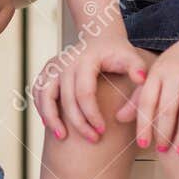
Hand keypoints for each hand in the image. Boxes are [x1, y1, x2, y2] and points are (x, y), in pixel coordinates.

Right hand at [32, 32, 147, 142]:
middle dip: (78, 123)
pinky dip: (41, 107)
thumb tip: (140, 80)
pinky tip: (49, 123)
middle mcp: (66, 62)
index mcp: (86, 60)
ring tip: (62, 136)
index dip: (92, 114)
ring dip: (51, 117)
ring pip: (45, 94)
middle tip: (93, 139)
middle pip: (66, 99)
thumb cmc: (118, 54)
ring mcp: (55, 65)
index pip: (84, 92)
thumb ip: (139, 70)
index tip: (102, 130)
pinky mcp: (48, 70)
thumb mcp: (133, 59)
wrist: (101, 39)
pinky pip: (38, 91)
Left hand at [114, 34, 178, 152]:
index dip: (144, 124)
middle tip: (163, 151)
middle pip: (167, 107)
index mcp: (158, 72)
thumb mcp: (158, 74)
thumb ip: (140, 97)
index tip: (144, 145)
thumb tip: (119, 119)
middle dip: (164, 131)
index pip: (146, 101)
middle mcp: (176, 71)